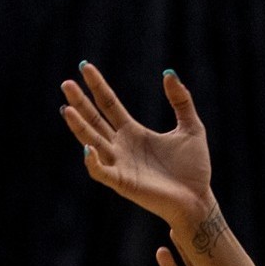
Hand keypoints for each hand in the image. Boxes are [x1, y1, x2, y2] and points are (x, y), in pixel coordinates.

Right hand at [60, 63, 214, 226]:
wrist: (198, 198)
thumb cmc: (194, 167)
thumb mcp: (191, 126)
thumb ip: (181, 101)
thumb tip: (168, 73)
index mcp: (134, 132)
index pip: (109, 105)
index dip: (97, 87)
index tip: (84, 67)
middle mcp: (121, 146)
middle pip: (95, 120)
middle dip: (80, 102)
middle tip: (66, 83)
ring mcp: (120, 164)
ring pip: (92, 142)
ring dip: (79, 127)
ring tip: (67, 109)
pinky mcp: (123, 183)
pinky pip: (102, 171)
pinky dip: (92, 160)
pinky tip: (88, 146)